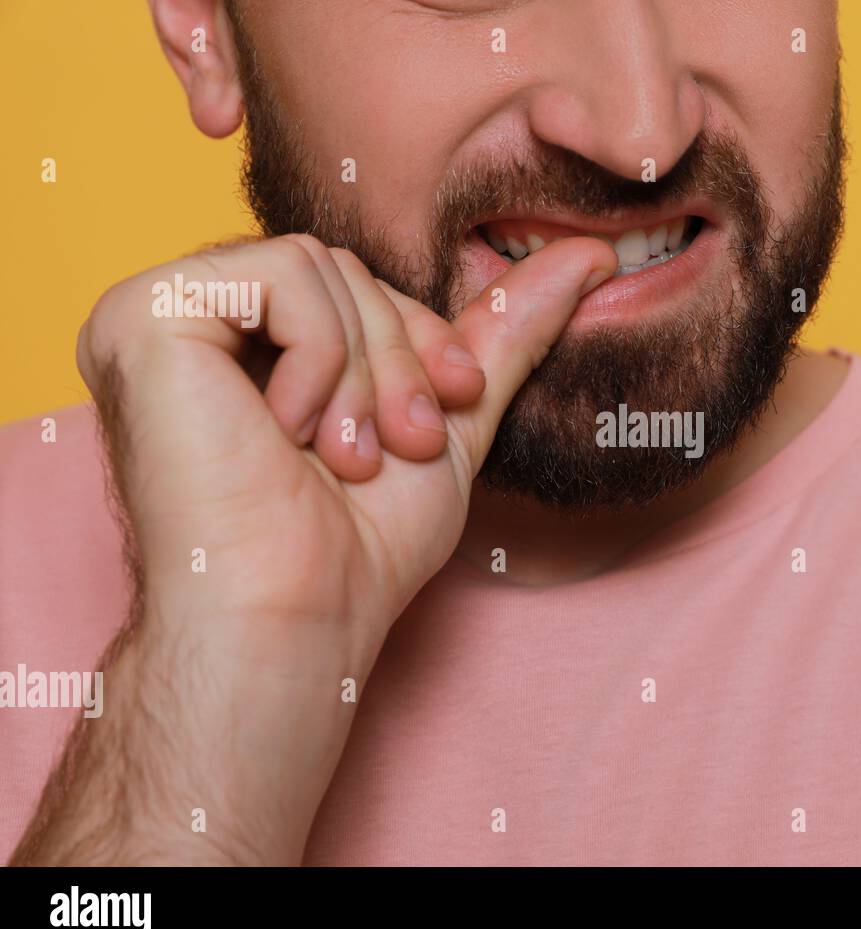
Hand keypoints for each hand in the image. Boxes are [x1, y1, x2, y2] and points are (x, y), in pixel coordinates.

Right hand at [12, 233, 615, 864]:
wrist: (296, 614)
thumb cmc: (362, 546)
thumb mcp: (448, 423)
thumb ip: (503, 336)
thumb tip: (591, 256)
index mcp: (253, 343)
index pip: (360, 286)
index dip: (422, 338)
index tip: (449, 408)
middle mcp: (199, 321)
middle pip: (344, 272)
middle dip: (399, 362)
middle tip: (402, 446)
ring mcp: (159, 314)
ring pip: (319, 268)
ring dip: (366, 373)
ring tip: (350, 457)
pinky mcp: (143, 317)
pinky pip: (278, 273)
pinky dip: (319, 356)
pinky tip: (288, 434)